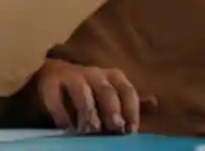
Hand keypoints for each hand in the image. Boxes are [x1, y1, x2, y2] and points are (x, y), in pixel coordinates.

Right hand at [32, 58, 153, 134]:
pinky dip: (62, 116)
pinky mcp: (50, 83)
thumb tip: (154, 103)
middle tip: (114, 128)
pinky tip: (68, 128)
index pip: (127, 90)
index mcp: (112, 76)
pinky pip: (56, 99)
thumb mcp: (111, 94)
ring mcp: (70, 76)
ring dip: (88, 113)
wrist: (54, 78)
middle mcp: (93, 73)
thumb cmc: (89, 91)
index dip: (131, 111)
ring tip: (90, 131)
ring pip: (82, 93)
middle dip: (112, 111)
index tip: (130, 130)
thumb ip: (129, 101)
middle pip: (106, 91)